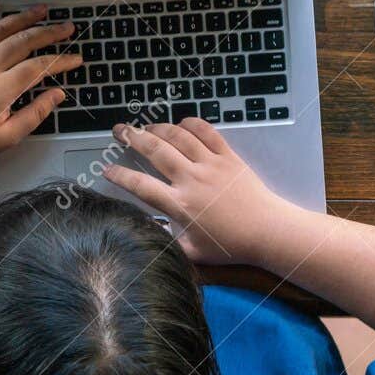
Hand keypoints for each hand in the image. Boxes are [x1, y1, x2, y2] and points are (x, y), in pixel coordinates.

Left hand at [0, 0, 79, 174]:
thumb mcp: (8, 137)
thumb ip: (35, 114)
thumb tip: (56, 96)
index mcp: (2, 90)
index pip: (39, 67)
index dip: (60, 61)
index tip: (75, 59)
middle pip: (23, 42)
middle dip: (48, 32)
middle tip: (66, 27)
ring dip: (22, 18)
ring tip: (40, 10)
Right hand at [103, 118, 299, 264]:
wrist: (267, 230)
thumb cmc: (231, 245)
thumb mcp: (194, 252)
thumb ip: (170, 241)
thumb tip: (152, 232)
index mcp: (180, 205)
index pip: (141, 185)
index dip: (120, 175)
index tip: (107, 169)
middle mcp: (191, 180)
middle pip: (154, 150)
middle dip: (132, 137)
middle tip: (119, 130)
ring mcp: (210, 165)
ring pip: (178, 136)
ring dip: (158, 127)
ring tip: (146, 126)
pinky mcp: (228, 157)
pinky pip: (206, 132)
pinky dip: (191, 123)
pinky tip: (181, 123)